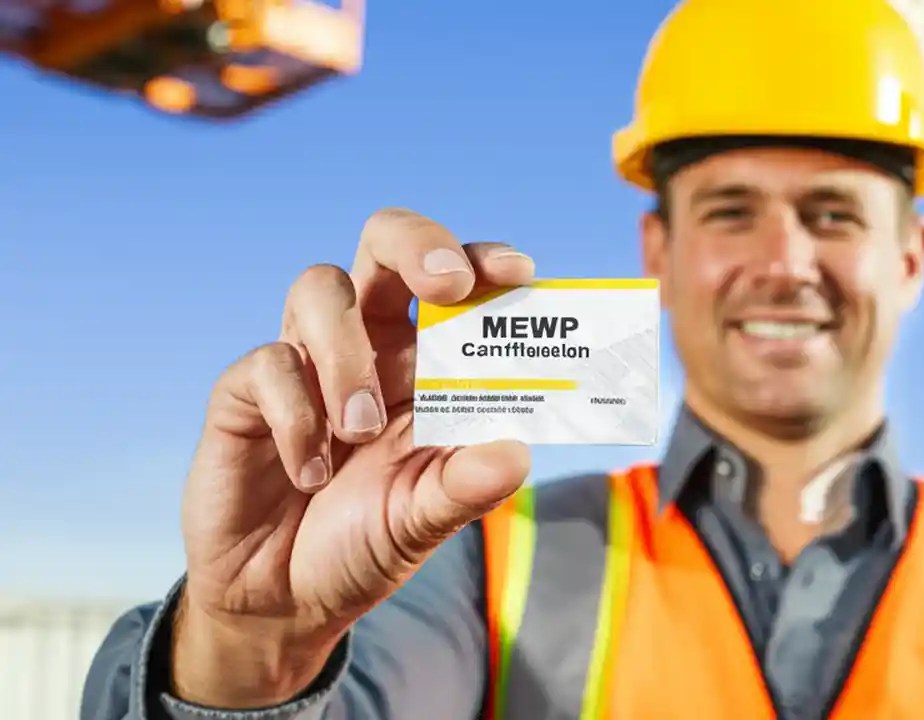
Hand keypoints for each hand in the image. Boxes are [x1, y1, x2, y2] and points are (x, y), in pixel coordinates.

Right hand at [171, 208, 534, 706]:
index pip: (455, 282)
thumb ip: (467, 487)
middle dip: (417, 244)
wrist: (281, 601)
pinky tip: (310, 473)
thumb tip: (517, 452)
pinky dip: (297, 417)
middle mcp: (367, 346)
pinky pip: (269, 365)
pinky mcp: (245, 393)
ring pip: (320, 288)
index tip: (519, 273)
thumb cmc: (364, 543)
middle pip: (383, 242)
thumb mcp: (425, 520)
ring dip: (349, 354)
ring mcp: (304, 362)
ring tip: (360, 431)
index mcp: (424, 362)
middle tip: (447, 285)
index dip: (483, 261)